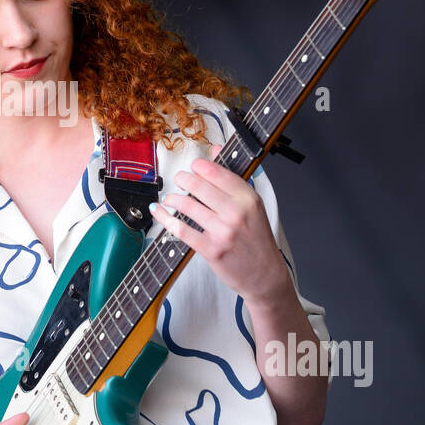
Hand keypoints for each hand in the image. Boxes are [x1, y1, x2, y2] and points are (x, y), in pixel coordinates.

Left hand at [148, 144, 292, 305]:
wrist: (264, 274)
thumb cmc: (257, 240)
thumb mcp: (253, 205)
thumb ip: (233, 178)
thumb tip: (216, 150)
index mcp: (248, 198)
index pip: (217, 172)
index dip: (199, 166)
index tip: (193, 166)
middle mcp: (236, 213)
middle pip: (198, 185)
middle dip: (182, 179)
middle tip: (179, 180)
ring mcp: (223, 232)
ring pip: (187, 205)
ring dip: (172, 198)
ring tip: (170, 198)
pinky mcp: (211, 249)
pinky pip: (181, 229)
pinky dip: (165, 219)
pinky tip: (159, 212)